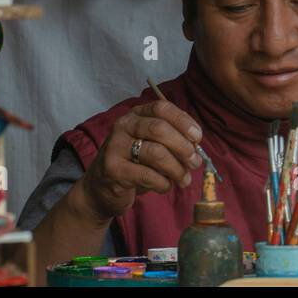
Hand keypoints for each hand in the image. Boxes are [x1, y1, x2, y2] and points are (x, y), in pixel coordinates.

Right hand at [78, 99, 204, 220]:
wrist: (100, 189)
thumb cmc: (133, 165)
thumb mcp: (150, 145)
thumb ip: (172, 141)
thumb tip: (196, 148)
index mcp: (135, 115)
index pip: (161, 108)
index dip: (183, 121)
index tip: (197, 138)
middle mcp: (123, 126)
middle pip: (160, 129)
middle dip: (183, 147)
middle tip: (195, 162)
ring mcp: (115, 146)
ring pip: (156, 153)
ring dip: (177, 169)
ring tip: (184, 179)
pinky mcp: (113, 169)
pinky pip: (148, 175)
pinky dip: (163, 183)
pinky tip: (165, 186)